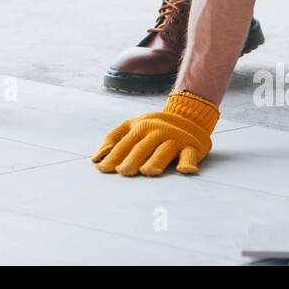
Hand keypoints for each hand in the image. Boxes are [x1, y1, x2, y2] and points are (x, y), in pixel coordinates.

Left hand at [92, 90, 219, 175]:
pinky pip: (190, 155)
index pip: (124, 143)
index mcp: (141, 126)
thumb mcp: (133, 126)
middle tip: (123, 172)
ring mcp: (175, 139)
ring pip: (164, 150)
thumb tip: (96, 158)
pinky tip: (184, 170)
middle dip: (131, 159)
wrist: (189, 116)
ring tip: (146, 171)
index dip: (113, 156)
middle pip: (142, 147)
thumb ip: (114, 139)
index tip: (102, 169)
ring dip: (155, 160)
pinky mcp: (192, 147)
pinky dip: (188, 162)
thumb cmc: (155, 127)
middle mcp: (158, 131)